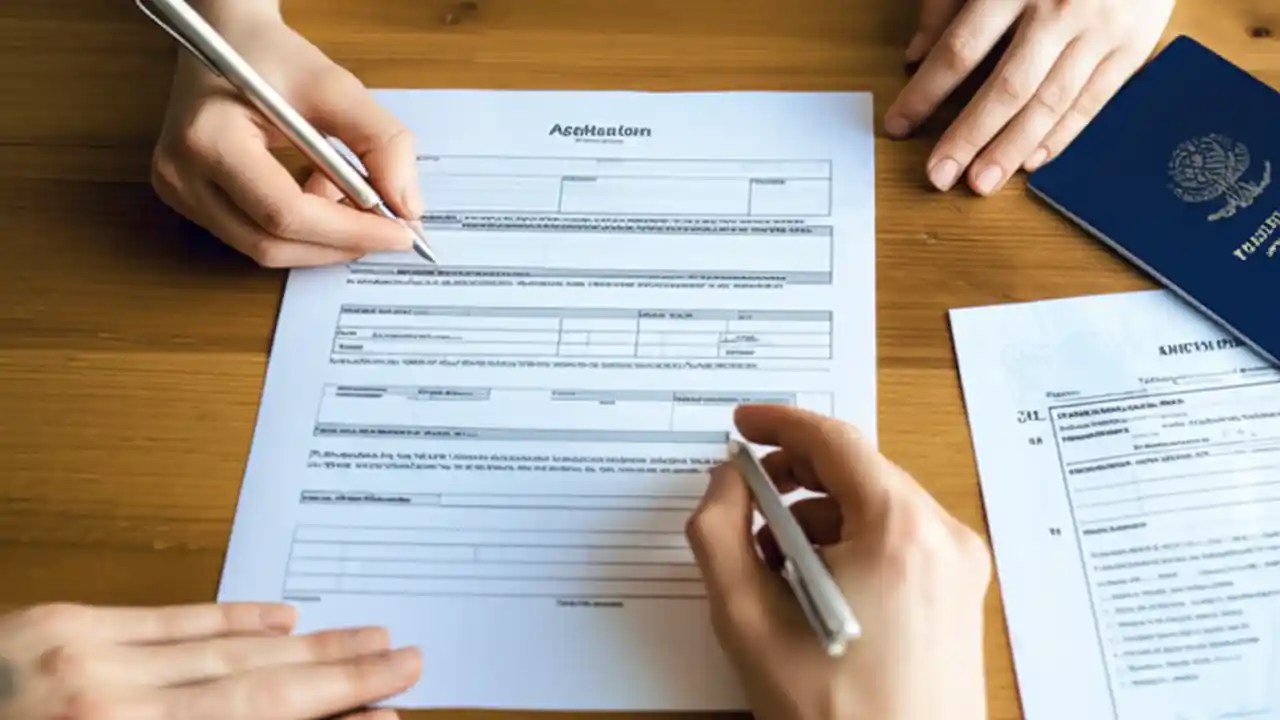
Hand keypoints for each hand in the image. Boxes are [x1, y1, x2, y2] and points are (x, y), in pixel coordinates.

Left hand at [0, 602, 420, 719]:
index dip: (337, 711)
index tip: (392, 705)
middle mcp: (110, 706)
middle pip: (257, 681)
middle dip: (340, 671)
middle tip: (403, 658)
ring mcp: (82, 659)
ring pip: (224, 647)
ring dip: (304, 642)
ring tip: (364, 637)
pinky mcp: (58, 626)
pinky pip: (167, 617)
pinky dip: (231, 616)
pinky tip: (281, 615)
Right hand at [151, 9, 421, 266]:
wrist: (228, 41)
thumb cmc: (273, 57)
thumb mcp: (335, 87)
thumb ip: (381, 142)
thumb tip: (407, 206)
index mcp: (209, 138)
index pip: (285, 212)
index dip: (349, 231)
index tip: (401, 233)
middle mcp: (181, 174)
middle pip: (272, 243)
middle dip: (340, 244)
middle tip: (391, 232)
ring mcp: (178, 192)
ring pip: (264, 249)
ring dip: (323, 240)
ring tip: (358, 205)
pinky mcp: (188, 201)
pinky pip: (254, 236)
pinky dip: (302, 231)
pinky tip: (325, 198)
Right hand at [686, 405, 991, 719]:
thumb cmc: (834, 716)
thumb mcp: (747, 618)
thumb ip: (718, 532)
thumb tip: (727, 482)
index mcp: (900, 532)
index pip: (835, 441)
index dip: (780, 423)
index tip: (742, 424)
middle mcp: (943, 538)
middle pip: (858, 470)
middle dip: (794, 479)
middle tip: (746, 503)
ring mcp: (959, 567)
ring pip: (876, 505)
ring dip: (818, 517)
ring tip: (773, 566)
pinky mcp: (959, 593)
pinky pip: (898, 540)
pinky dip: (850, 544)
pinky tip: (813, 586)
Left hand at [884, 0, 1174, 194]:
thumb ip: (949, 1)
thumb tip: (915, 56)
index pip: (960, 50)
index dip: (925, 93)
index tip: (898, 125)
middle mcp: (1059, 8)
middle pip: (1006, 88)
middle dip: (968, 137)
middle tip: (938, 175)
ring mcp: (1101, 29)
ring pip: (1050, 102)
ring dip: (1011, 149)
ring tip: (980, 182)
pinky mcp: (1134, 44)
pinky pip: (1093, 101)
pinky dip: (1060, 135)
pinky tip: (1030, 162)